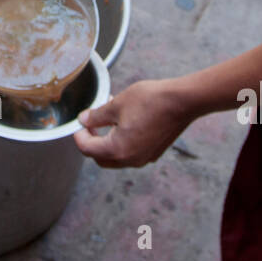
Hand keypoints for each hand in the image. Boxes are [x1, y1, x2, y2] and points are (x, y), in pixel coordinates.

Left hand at [73, 79, 190, 167]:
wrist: (182, 101)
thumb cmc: (151, 100)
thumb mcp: (117, 104)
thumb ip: (97, 116)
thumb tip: (84, 120)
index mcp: (118, 150)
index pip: (88, 149)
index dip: (79, 135)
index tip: (79, 123)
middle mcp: (131, 159)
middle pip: (101, 158)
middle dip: (92, 142)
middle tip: (90, 124)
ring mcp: (144, 158)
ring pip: (117, 156)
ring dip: (108, 141)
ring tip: (108, 118)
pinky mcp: (154, 152)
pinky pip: (131, 152)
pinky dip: (122, 141)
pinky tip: (124, 122)